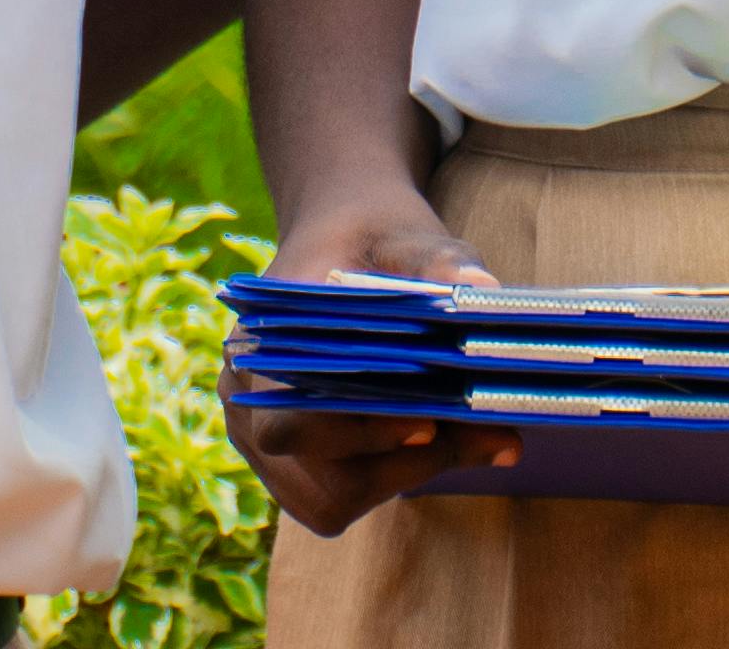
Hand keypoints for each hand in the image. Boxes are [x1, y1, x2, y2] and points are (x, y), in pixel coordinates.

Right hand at [227, 195, 522, 535]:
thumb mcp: (410, 232)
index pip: (291, 422)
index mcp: (262, 341)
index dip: (358, 435)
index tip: (428, 424)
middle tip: (472, 434)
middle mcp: (246, 398)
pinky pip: (335, 493)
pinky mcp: (289, 455)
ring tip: (462, 435)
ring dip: (398, 478)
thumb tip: (483, 289)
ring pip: (326, 500)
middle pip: (313, 480)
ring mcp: (259, 433)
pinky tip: (441, 437)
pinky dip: (391, 476)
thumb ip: (443, 261)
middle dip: (397, 468)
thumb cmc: (372, 233)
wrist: (339, 228)